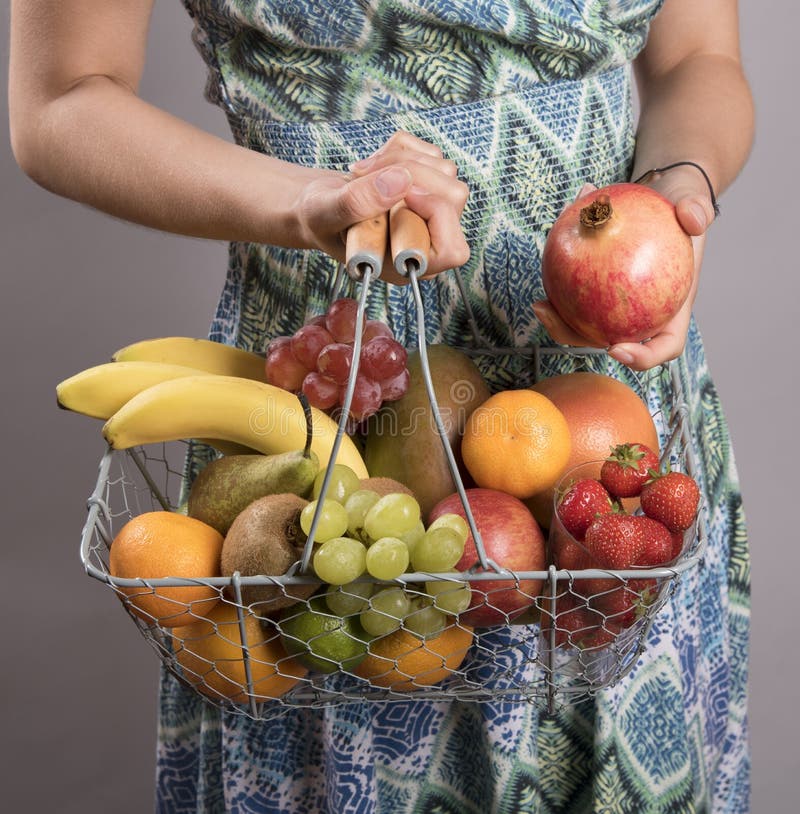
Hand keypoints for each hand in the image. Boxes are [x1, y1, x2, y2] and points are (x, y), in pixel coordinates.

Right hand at [292, 131, 469, 280]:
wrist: (320, 204)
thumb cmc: (321, 219)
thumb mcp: (325, 213)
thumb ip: (356, 202)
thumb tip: (401, 180)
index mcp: (408, 263)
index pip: (453, 250)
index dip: (437, 216)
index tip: (403, 194)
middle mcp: (426, 239)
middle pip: (453, 197)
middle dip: (411, 174)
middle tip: (365, 176)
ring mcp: (431, 210)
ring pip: (443, 169)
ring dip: (400, 159)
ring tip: (362, 174)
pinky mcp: (428, 182)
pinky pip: (430, 152)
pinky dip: (399, 149)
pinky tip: (373, 166)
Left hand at [533, 171, 715, 370]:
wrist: (664, 198)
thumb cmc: (682, 207)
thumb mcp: (694, 202)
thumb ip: (697, 209)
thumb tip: (692, 218)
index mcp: (673, 307)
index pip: (665, 346)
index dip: (643, 358)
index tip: (615, 348)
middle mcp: (644, 313)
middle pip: (611, 341)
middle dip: (578, 338)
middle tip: (554, 317)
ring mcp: (620, 305)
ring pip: (587, 325)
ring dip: (560, 320)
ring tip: (539, 304)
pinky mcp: (600, 289)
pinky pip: (577, 294)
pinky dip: (560, 281)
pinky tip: (547, 260)